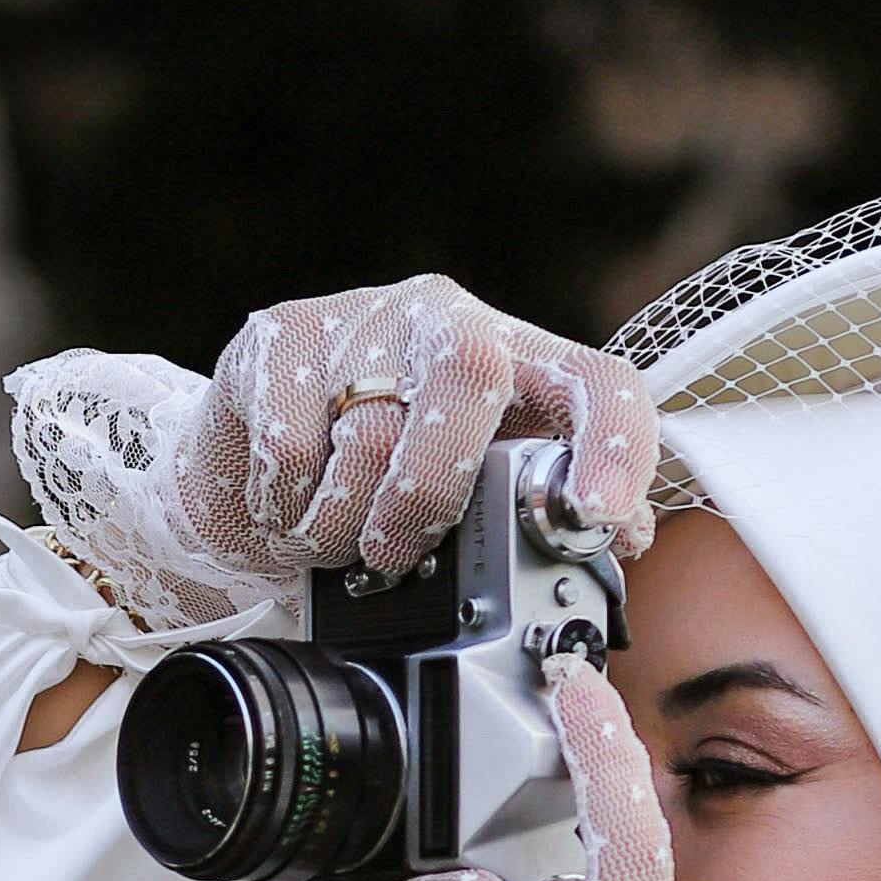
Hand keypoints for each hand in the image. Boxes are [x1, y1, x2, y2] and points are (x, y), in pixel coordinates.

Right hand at [7, 284, 651, 638]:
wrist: (256, 452)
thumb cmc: (381, 480)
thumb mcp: (470, 495)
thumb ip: (541, 513)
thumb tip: (623, 535)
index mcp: (520, 361)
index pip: (597, 383)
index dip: (613, 447)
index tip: (595, 516)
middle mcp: (447, 321)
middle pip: (474, 373)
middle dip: (430, 494)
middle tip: (393, 561)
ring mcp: (361, 319)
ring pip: (367, 431)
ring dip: (340, 527)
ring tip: (328, 544)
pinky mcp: (278, 334)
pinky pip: (287, 444)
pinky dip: (281, 507)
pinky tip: (282, 509)